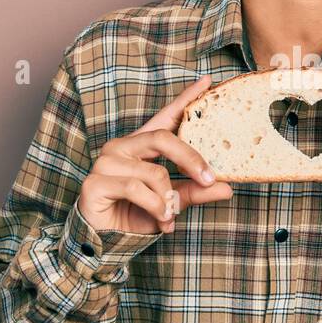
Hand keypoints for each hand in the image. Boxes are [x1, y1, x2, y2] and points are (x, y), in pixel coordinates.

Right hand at [76, 75, 233, 233]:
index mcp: (141, 146)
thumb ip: (195, 192)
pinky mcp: (95, 182)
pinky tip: (160, 220)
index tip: (208, 82)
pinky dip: (155, 207)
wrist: (106, 241)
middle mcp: (122, 147)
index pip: (165, 117)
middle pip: (163, 139)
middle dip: (190, 159)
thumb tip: (226, 187)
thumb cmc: (136, 215)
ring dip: (168, 199)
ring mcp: (106, 162)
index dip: (185, 99)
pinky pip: (137, 189)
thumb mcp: (172, 201)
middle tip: (209, 179)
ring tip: (171, 217)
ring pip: (154, 172)